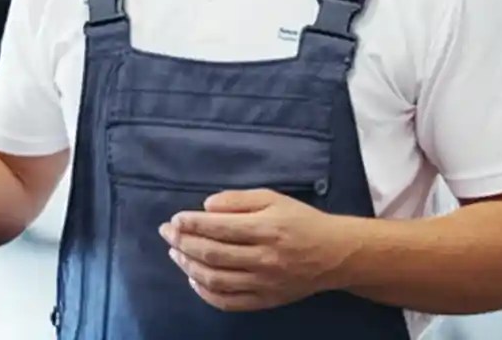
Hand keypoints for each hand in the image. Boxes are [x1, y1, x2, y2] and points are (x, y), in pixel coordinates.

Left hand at [159, 189, 354, 311]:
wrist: (335, 254)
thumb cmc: (301, 220)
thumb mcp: (273, 198)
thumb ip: (238, 200)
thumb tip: (205, 207)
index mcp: (266, 228)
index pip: (218, 228)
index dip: (191, 224)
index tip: (174, 219)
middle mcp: (264, 258)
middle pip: (212, 254)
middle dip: (182, 242)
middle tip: (166, 233)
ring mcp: (264, 283)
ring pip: (215, 279)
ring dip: (188, 266)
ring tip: (175, 253)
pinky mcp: (266, 300)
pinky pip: (228, 302)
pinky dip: (205, 292)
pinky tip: (193, 279)